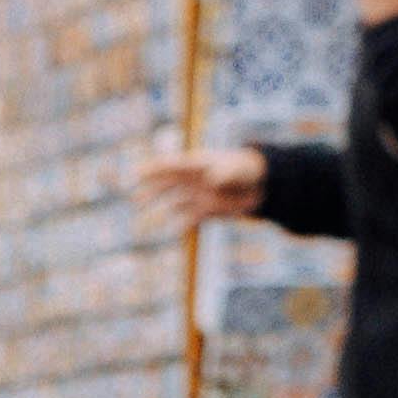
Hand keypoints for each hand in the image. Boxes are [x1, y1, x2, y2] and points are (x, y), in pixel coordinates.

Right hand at [140, 142, 264, 225]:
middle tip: (135, 200)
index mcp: (196, 165)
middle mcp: (192, 181)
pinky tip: (174, 232)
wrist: (262, 186)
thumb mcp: (237, 169)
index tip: (136, 173)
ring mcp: (197, 196)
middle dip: (150, 192)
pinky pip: (188, 220)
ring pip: (173, 204)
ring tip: (145, 223)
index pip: (169, 166)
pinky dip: (181, 226)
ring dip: (160, 212)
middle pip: (166, 186)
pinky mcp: (205, 211)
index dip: (152, 169)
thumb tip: (214, 180)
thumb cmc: (246, 170)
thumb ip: (226, 173)